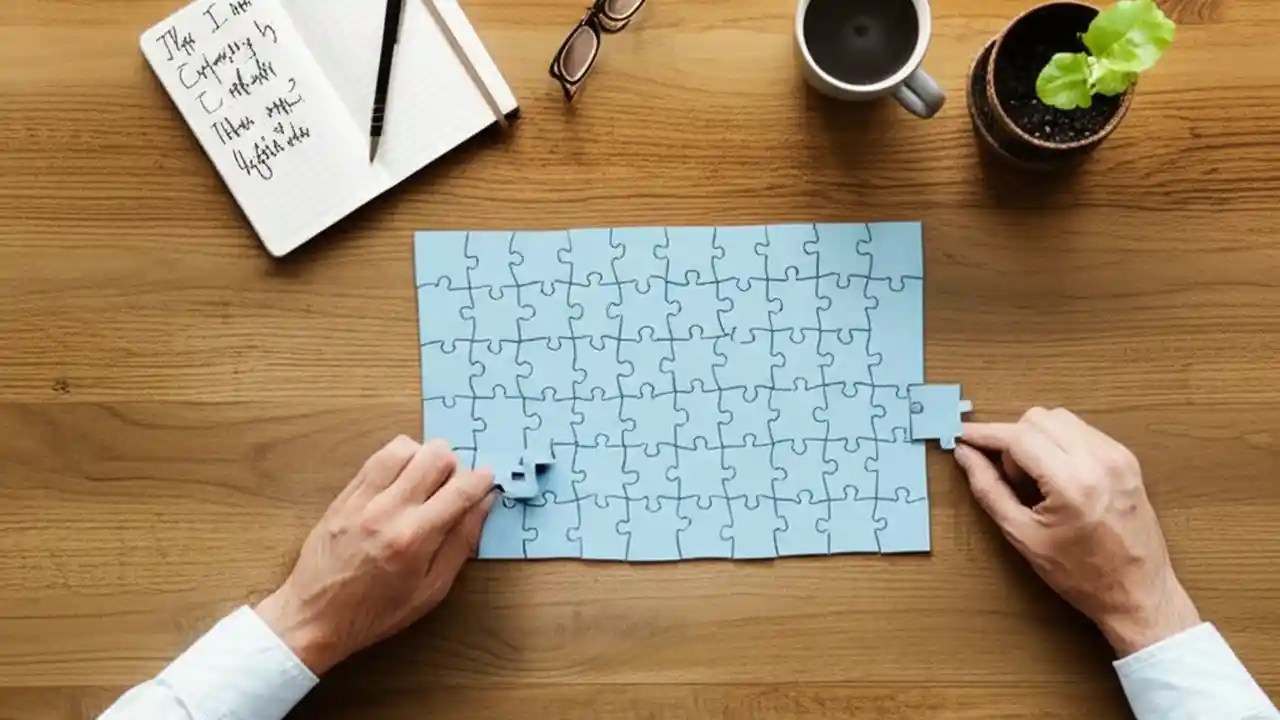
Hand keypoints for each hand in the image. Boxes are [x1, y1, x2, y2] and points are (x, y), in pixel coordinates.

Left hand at [254, 437, 493, 673]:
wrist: (315, 617)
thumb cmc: (377, 613)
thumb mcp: (431, 590)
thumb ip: (461, 543)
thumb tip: (484, 504)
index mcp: (415, 539)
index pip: (460, 491)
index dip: (482, 479)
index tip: (488, 478)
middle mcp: (389, 512)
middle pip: (436, 457)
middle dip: (455, 465)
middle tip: (453, 486)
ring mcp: (363, 500)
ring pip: (406, 448)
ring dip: (424, 457)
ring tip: (425, 480)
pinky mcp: (344, 496)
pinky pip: (377, 458)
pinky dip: (398, 459)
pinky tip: (401, 479)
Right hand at [954, 408, 1200, 656]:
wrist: (1138, 592)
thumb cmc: (1080, 574)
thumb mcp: (1023, 536)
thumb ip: (989, 489)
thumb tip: (966, 455)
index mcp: (1072, 484)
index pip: (1018, 437)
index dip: (984, 433)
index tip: (963, 436)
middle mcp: (1099, 461)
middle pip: (1037, 418)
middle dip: (1012, 439)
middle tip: (1011, 477)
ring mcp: (1118, 456)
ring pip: (1059, 418)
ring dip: (1036, 437)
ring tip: (1036, 478)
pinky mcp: (1127, 459)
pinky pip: (1081, 430)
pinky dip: (1059, 442)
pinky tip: (1057, 475)